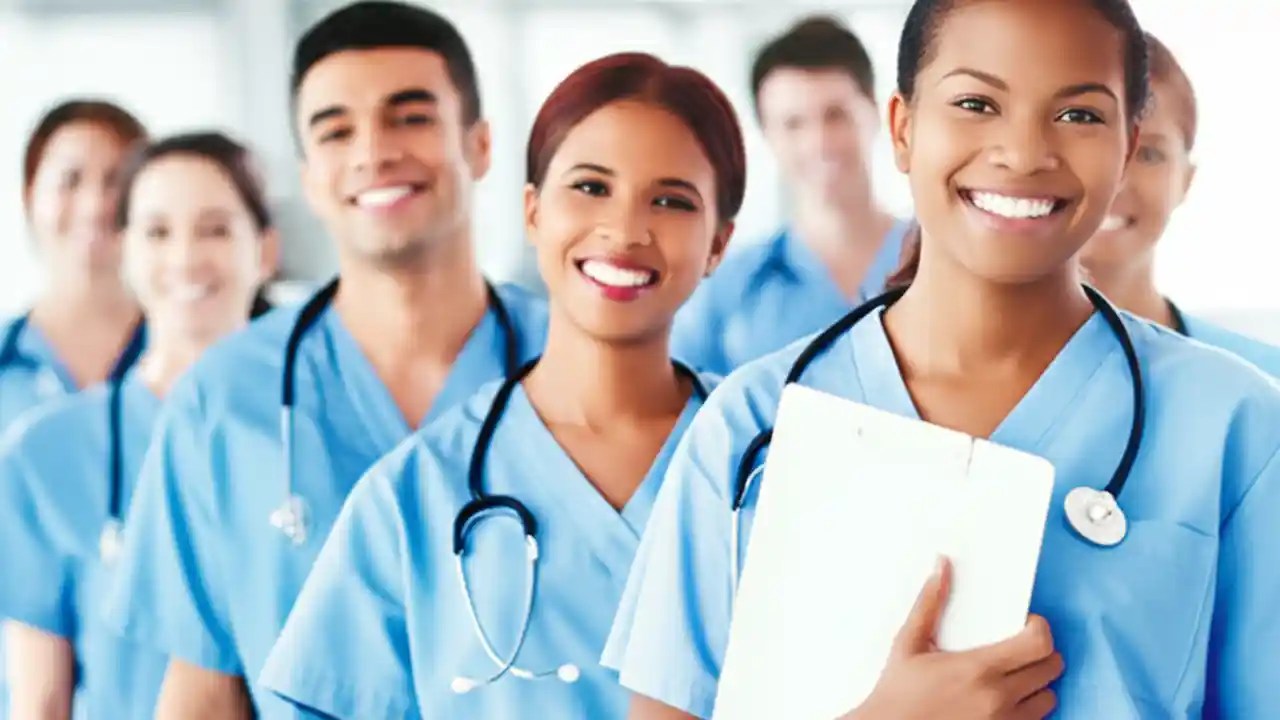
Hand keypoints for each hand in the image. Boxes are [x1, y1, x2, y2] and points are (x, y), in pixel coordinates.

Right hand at [846, 558, 1062, 719]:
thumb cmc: (898, 693)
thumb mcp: (909, 644)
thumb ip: (929, 603)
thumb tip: (941, 566)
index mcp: (977, 669)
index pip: (1038, 643)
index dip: (1040, 628)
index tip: (1028, 624)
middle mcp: (997, 698)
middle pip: (1051, 668)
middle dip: (1043, 652)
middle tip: (1023, 646)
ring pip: (1049, 697)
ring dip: (1039, 683)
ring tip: (1017, 675)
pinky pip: (1037, 719)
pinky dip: (1030, 707)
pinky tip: (1008, 700)